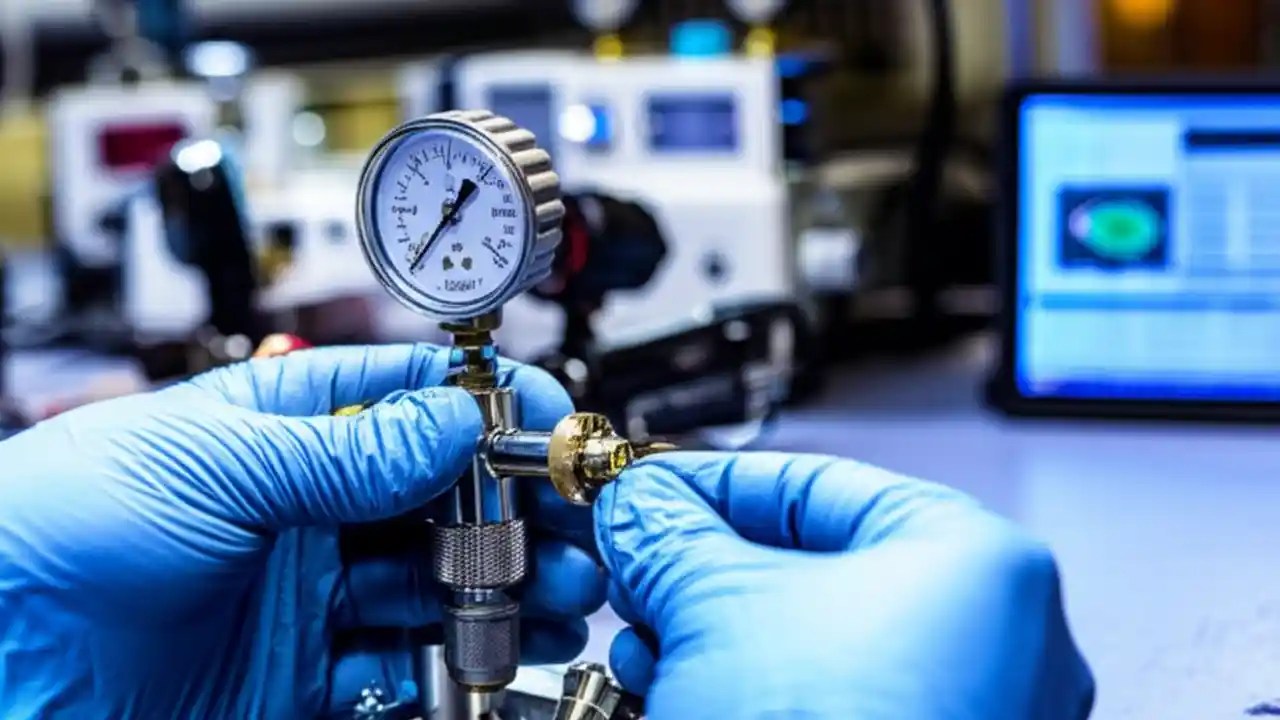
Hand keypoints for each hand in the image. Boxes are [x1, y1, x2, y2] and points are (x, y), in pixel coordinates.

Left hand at [0, 344, 604, 718]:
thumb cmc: (45, 535)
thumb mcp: (209, 464)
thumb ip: (344, 450)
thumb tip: (451, 420)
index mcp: (272, 427)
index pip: (402, 396)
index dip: (482, 404)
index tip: (548, 419)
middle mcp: (297, 507)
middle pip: (436, 496)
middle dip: (514, 506)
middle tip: (573, 524)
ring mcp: (301, 593)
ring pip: (431, 582)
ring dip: (503, 585)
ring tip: (560, 593)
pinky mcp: (297, 676)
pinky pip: (397, 664)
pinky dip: (452, 659)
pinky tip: (494, 649)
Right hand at [596, 452, 1094, 719]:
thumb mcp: (714, 611)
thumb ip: (669, 534)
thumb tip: (640, 506)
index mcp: (978, 563)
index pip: (816, 482)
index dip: (710, 484)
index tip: (646, 492)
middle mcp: (998, 640)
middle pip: (814, 565)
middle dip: (703, 571)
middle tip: (638, 570)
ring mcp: (973, 712)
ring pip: (818, 642)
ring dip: (716, 634)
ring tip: (647, 647)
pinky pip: (837, 699)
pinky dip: (761, 688)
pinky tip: (686, 697)